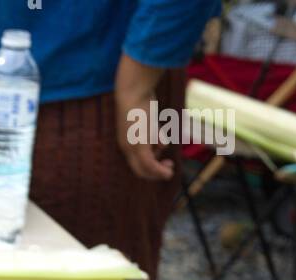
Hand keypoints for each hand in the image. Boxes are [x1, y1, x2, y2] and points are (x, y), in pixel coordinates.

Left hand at [114, 53, 173, 181]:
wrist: (133, 89)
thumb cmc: (140, 97)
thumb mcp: (146, 115)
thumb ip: (151, 129)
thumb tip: (161, 140)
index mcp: (125, 141)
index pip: (135, 162)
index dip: (149, 167)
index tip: (164, 161)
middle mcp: (127, 147)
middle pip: (140, 170)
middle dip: (155, 173)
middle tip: (170, 167)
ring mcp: (132, 147)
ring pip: (147, 167)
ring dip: (160, 164)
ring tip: (163, 140)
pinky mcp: (139, 145)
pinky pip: (150, 165)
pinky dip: (159, 172)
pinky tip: (169, 173)